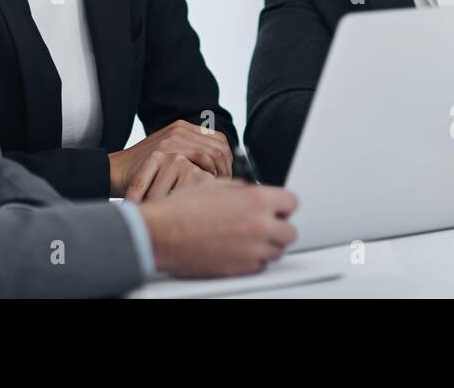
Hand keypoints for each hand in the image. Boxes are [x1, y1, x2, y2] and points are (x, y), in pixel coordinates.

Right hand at [108, 120, 231, 196]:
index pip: (218, 139)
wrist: (117, 170)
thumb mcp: (169, 154)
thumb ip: (189, 154)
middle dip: (227, 167)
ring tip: (216, 186)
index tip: (226, 175)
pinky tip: (205, 183)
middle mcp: (180, 129)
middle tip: (225, 184)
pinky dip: (208, 171)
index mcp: (182, 128)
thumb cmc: (144, 170)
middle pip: (219, 145)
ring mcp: (173, 138)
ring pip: (213, 151)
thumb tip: (216, 167)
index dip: (227, 159)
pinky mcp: (167, 149)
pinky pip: (201, 157)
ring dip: (220, 171)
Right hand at [138, 179, 298, 276]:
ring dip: (268, 243)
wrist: (162, 234)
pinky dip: (255, 257)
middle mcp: (260, 225)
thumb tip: (254, 193)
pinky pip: (261, 264)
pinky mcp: (242, 268)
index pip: (292, 202)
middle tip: (264, 222)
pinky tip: (239, 248)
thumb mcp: (217, 185)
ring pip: (278, 250)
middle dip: (278, 225)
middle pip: (289, 230)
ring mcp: (253, 249)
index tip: (277, 206)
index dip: (282, 204)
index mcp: (257, 199)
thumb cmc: (182, 209)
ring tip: (250, 236)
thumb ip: (244, 190)